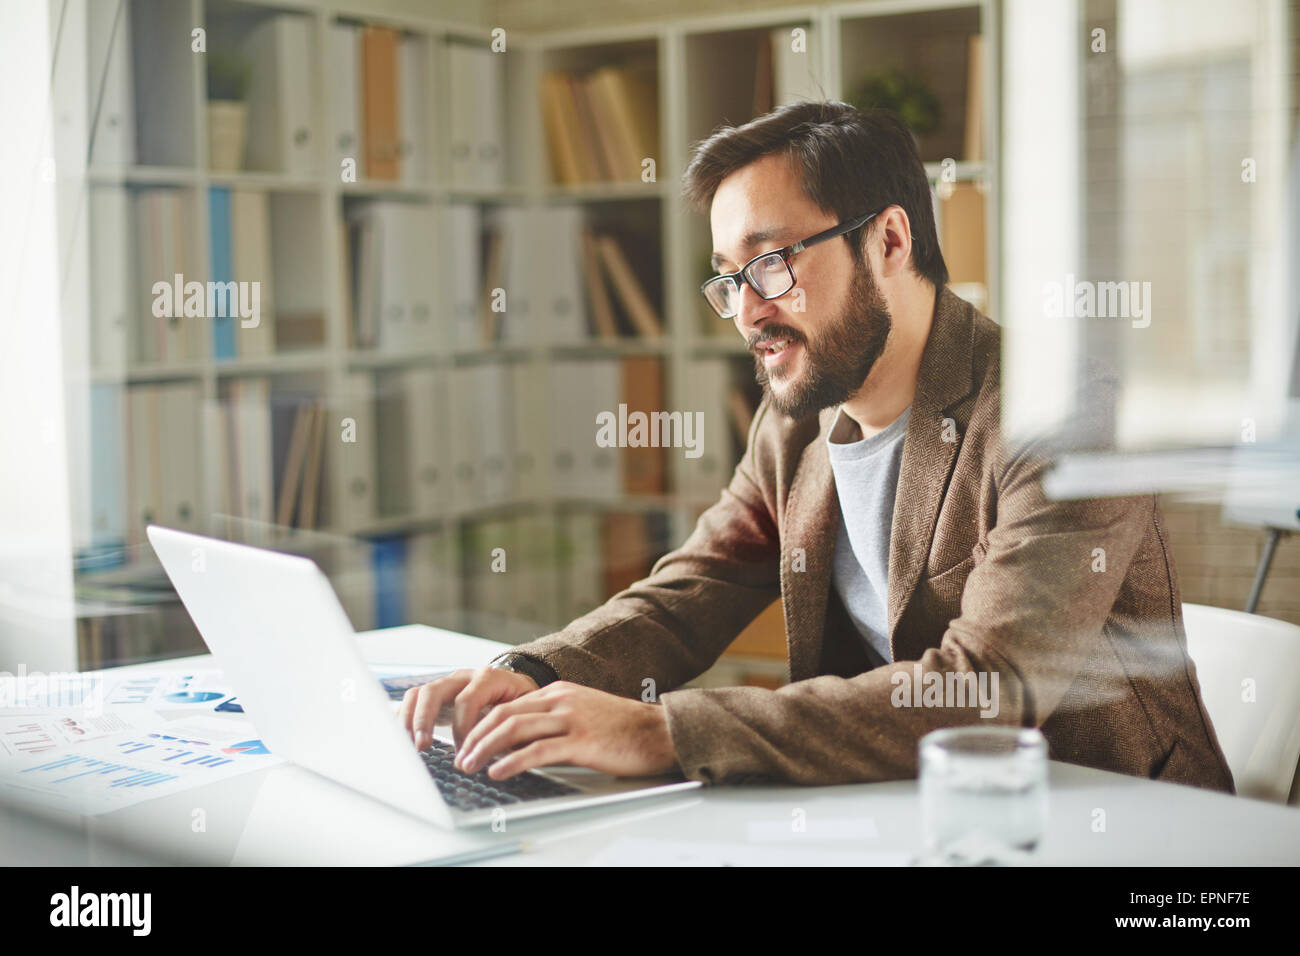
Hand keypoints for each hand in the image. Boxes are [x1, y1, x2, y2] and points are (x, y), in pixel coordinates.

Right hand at [399, 666, 538, 751]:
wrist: (517, 688)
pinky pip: (413, 702)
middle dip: (425, 720)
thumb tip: (502, 757)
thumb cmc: (521, 704)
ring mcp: (446, 685)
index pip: (466, 699)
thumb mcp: (524, 714)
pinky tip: (404, 741)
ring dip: (410, 721)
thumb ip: (512, 730)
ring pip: (418, 694)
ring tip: (410, 746)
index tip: (465, 753)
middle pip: (434, 691)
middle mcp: (463, 677)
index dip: (463, 727)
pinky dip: (405, 720)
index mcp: (488, 678)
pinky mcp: (436, 697)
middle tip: (423, 747)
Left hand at [453, 681, 677, 779]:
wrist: (659, 731)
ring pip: (514, 729)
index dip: (481, 725)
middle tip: (460, 757)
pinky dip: (512, 761)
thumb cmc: (624, 729)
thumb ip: (554, 722)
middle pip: (504, 714)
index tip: (466, 743)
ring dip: (485, 749)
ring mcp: (571, 719)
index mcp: (559, 692)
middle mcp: (561, 700)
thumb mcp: (583, 715)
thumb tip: (521, 743)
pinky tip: (499, 771)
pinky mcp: (581, 741)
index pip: (508, 706)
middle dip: (475, 737)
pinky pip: (538, 750)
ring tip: (470, 766)